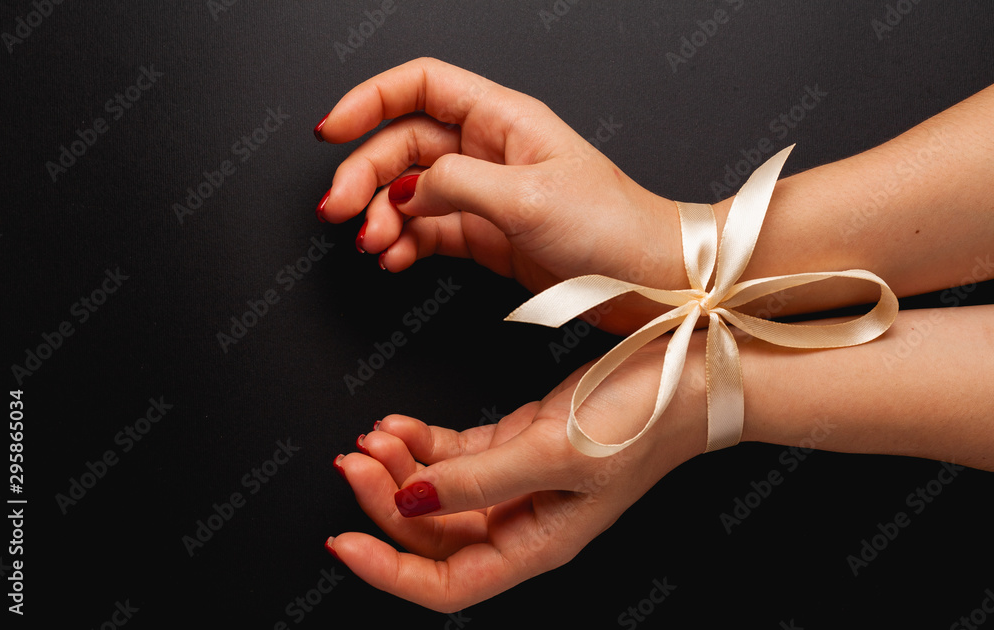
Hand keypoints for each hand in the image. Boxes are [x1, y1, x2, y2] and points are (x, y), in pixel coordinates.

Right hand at [315, 57, 684, 333]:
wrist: (647, 279)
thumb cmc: (611, 227)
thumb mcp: (529, 198)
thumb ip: (457, 185)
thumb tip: (405, 190)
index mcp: (503, 119)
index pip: (420, 87)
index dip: (369, 101)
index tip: (331, 132)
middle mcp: (490, 150)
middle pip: (404, 144)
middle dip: (366, 174)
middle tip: (339, 212)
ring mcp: (486, 194)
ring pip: (412, 191)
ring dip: (382, 216)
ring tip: (373, 245)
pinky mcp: (488, 234)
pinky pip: (430, 229)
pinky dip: (405, 242)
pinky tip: (394, 259)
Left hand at [327, 335, 706, 611]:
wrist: (685, 375)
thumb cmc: (639, 421)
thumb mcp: (555, 453)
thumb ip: (478, 481)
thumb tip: (409, 502)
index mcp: (537, 544)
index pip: (446, 584)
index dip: (388, 571)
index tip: (342, 539)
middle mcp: (522, 522)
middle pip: (432, 534)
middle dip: (384, 500)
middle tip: (353, 459)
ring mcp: (517, 483)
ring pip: (437, 494)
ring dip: (398, 468)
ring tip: (372, 434)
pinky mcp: (516, 445)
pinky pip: (453, 456)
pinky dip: (421, 443)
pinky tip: (398, 424)